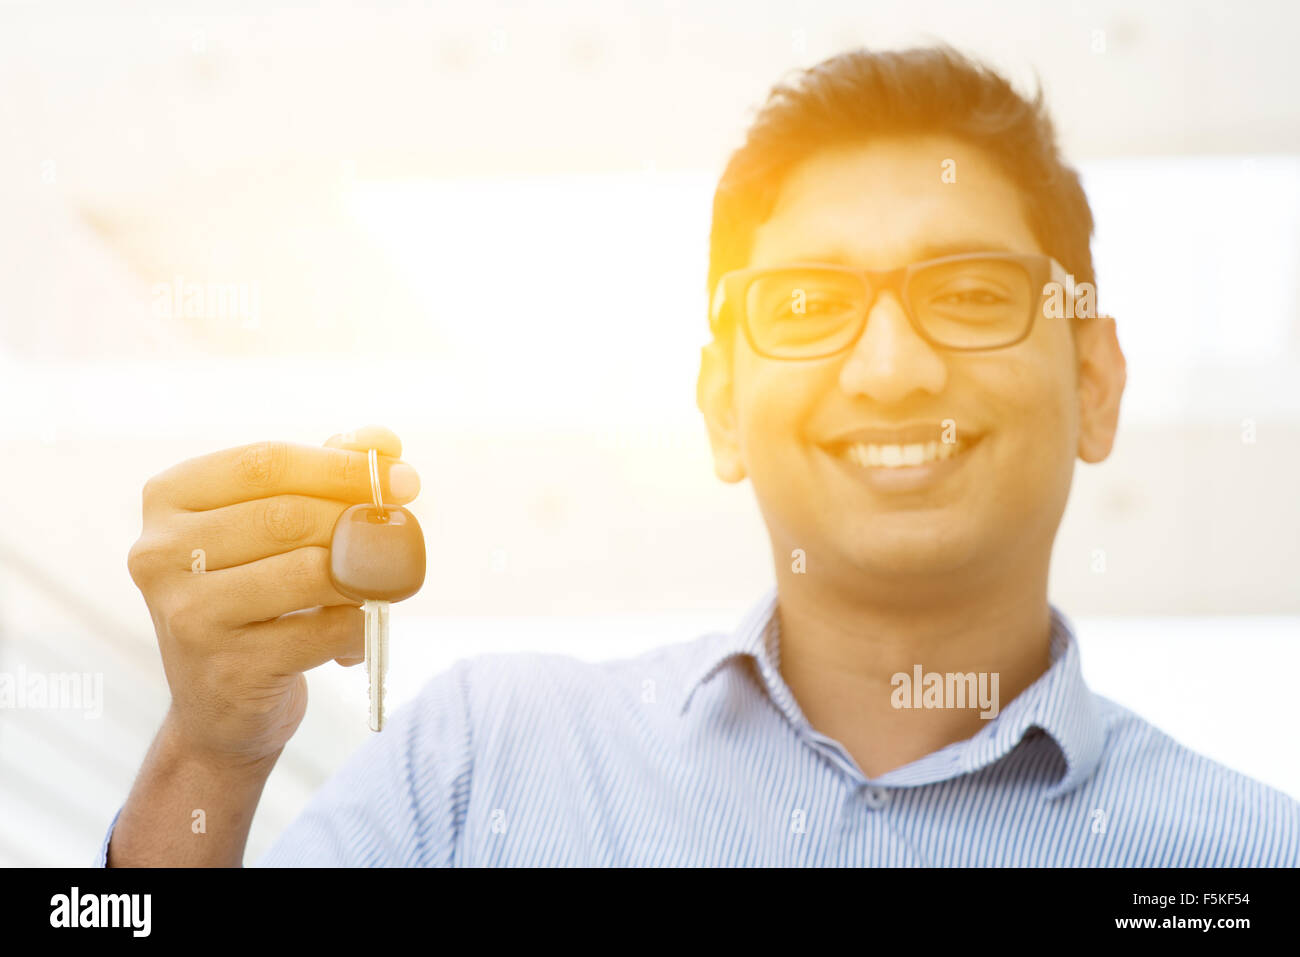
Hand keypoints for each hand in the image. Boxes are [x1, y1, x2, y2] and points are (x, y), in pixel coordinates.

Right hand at [126, 425, 420, 768]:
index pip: (266, 463)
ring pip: (312, 571)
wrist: (221, 707)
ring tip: (379, 585)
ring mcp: (188, 614)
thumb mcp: (278, 526)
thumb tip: (384, 441)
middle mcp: (161, 553)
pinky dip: (360, 628)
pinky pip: (327, 629)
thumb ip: (327, 474)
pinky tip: (356, 637)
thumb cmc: (257, 596)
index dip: (343, 466)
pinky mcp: (228, 668)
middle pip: (289, 515)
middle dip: (360, 520)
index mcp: (169, 499)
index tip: (403, 479)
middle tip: (401, 531)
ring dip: (366, 575)